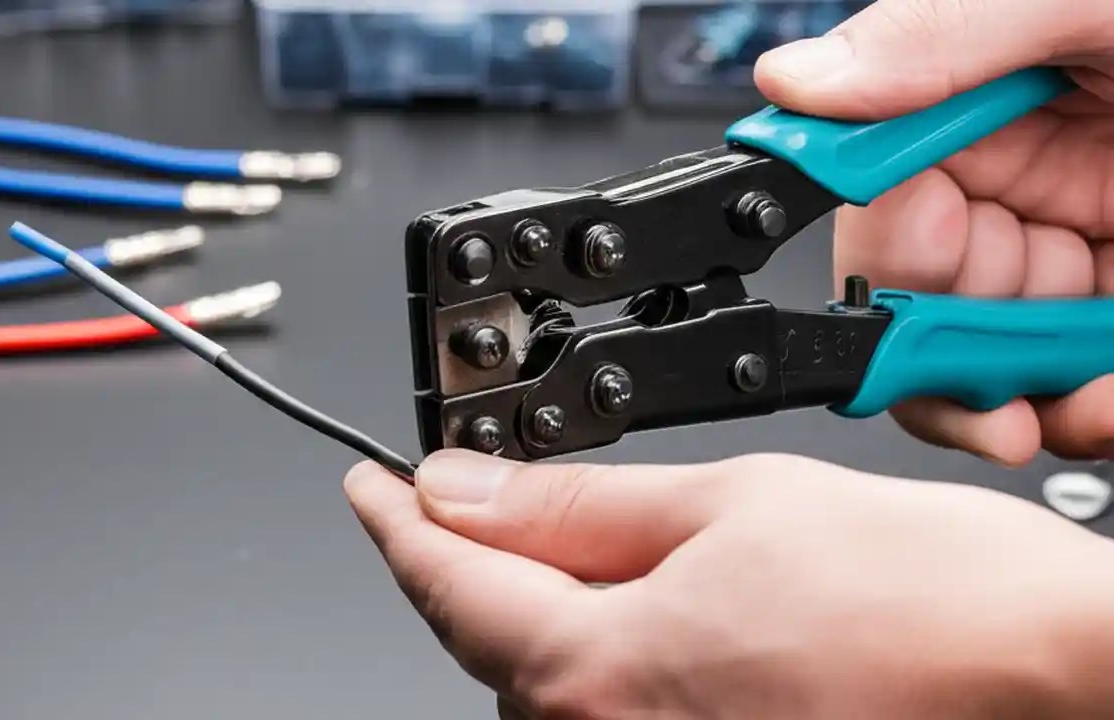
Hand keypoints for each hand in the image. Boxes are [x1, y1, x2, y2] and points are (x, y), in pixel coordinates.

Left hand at [346, 451, 1113, 718]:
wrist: (1055, 674)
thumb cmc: (928, 598)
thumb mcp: (727, 504)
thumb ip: (574, 507)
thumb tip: (467, 488)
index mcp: (602, 671)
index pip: (446, 584)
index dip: (396, 524)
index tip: (372, 489)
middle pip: (490, 641)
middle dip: (483, 561)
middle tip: (493, 492)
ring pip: (551, 686)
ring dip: (552, 614)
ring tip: (606, 548)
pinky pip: (613, 716)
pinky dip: (610, 658)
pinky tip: (657, 612)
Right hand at [755, 0, 1113, 465]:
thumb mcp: (1077, 0)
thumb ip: (941, 32)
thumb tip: (797, 81)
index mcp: (980, 104)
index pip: (878, 201)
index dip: (882, 266)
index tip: (889, 323)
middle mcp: (1018, 182)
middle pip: (923, 300)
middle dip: (945, 355)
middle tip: (987, 384)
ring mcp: (1075, 250)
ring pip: (995, 360)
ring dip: (1017, 399)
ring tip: (1068, 404)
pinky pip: (1075, 383)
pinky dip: (1082, 409)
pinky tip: (1101, 404)